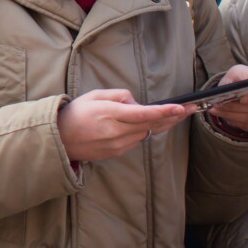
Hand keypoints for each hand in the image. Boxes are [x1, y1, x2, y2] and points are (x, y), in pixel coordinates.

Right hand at [56, 87, 187, 161]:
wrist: (59, 138)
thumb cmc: (75, 113)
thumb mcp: (94, 95)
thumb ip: (118, 95)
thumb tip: (136, 103)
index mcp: (109, 113)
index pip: (143, 113)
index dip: (164, 111)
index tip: (180, 108)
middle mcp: (115, 131)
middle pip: (151, 124)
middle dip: (171, 117)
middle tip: (188, 109)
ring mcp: (117, 144)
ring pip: (146, 133)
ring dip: (158, 124)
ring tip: (170, 115)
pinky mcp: (117, 152)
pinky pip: (136, 140)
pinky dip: (142, 131)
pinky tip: (142, 125)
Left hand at [207, 65, 247, 137]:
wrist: (247, 90)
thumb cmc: (244, 79)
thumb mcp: (239, 72)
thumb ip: (239, 76)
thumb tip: (237, 87)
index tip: (242, 99)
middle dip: (234, 108)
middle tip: (217, 105)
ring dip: (232, 116)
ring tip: (217, 111)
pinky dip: (238, 123)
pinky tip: (228, 117)